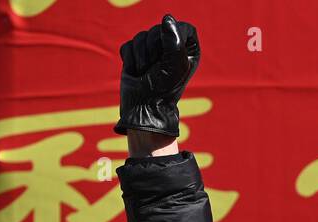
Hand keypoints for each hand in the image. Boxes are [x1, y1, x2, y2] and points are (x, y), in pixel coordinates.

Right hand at [114, 14, 199, 137]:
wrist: (144, 107)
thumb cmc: (165, 89)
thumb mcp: (175, 65)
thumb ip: (174, 40)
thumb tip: (167, 18)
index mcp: (188, 50)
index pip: (183, 27)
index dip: (175, 37)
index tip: (171, 53)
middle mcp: (171, 48)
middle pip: (159, 29)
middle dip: (154, 48)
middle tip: (156, 67)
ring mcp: (152, 51)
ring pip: (142, 36)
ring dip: (142, 57)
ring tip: (146, 72)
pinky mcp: (135, 55)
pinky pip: (129, 45)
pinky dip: (130, 60)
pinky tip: (137, 72)